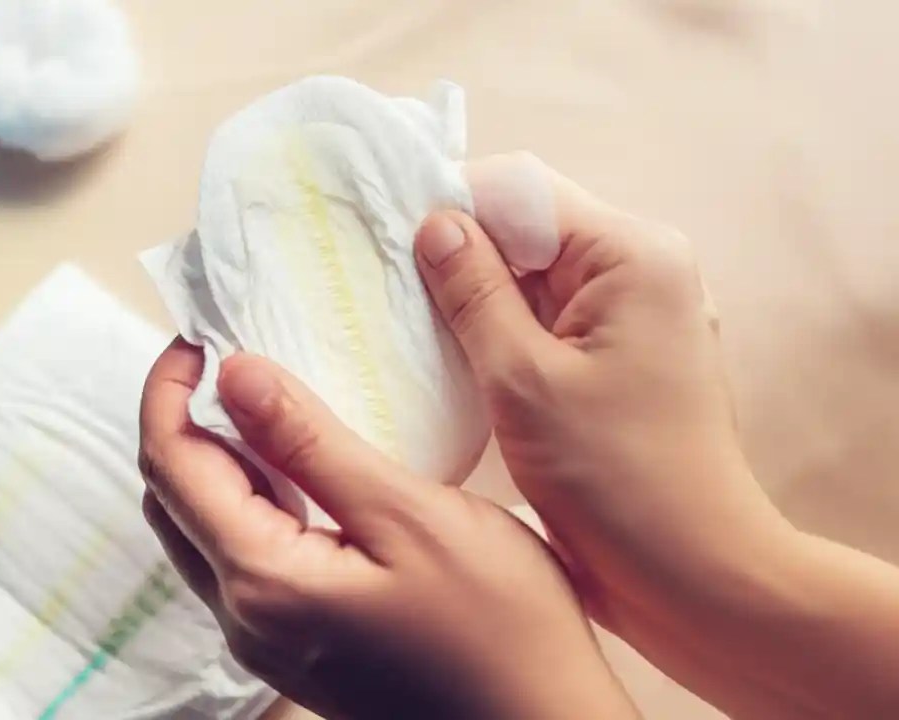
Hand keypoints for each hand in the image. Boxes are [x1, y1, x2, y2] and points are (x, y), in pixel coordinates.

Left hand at [139, 341, 637, 719]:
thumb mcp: (409, 514)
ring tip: (262, 405)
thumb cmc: (501, 629)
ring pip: (200, 531)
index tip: (200, 338)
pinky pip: (239, 560)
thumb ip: (311, 444)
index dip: (169, 390)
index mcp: (261, 580)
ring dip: (212, 461)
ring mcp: (267, 642)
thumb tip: (234, 375)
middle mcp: (245, 619)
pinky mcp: (297, 648)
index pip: (170, 464)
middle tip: (227, 362)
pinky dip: (245, 502)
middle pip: (171, 500)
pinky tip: (296, 472)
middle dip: (183, 420)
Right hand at [416, 154, 898, 716]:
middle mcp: (643, 269)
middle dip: (459, 255)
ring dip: (475, 298)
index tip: (385, 239)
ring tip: (410, 325)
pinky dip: (502, 332)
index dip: (451, 206)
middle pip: (528, 230)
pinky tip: (454, 360)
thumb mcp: (525, 380)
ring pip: (533, 277)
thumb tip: (434, 222)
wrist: (690, 574)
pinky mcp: (621, 355)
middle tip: (384, 287)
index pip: (522, 191)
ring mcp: (636, 314)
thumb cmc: (614, 480)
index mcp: (632, 256)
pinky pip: (549, 319)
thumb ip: (475, 292)